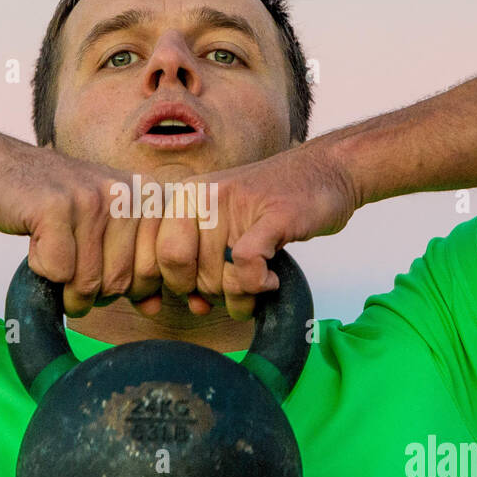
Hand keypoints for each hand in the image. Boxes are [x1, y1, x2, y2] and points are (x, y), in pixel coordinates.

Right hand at [0, 132, 162, 316]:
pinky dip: (42, 269)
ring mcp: (91, 198)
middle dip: (90, 290)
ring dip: (63, 284)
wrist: (1, 166)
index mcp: (149, 196)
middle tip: (71, 264)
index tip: (100, 266)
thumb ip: (135, 266)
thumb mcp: (107, 229)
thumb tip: (153, 308)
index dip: (124, 286)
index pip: (152, 271)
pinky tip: (38, 241)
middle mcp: (127, 193)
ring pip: (88, 282)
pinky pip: (58, 272)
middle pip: (119, 282)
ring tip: (54, 251)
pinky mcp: (55, 207)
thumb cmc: (59, 203)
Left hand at [147, 140, 359, 319]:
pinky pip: (247, 266)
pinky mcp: (273, 216)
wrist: (324, 171)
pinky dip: (257, 284)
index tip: (194, 297)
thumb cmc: (270, 205)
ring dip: (241, 293)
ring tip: (258, 278)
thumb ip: (197, 260)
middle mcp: (202, 195)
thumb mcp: (220, 222)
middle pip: (181, 273)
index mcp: (184, 197)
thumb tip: (193, 305)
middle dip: (207, 290)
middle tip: (234, 281)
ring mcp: (236, 204)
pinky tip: (270, 280)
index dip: (169, 287)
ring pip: (216, 277)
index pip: (152, 257)